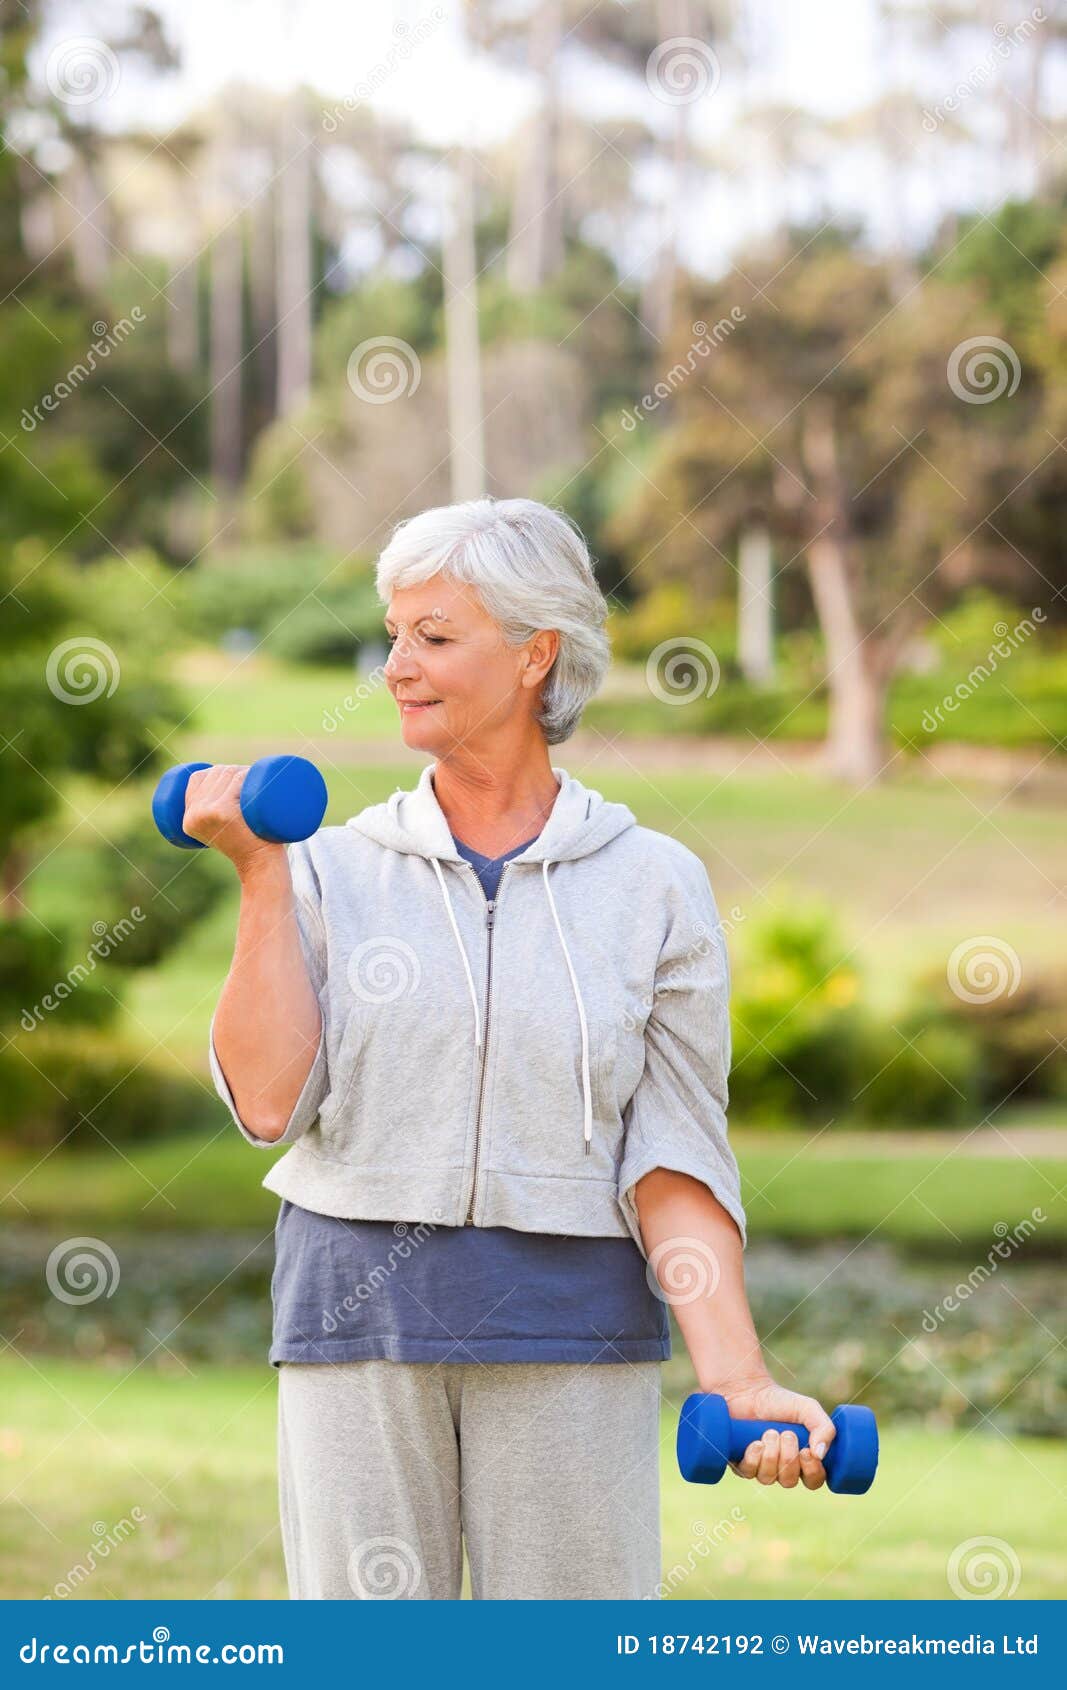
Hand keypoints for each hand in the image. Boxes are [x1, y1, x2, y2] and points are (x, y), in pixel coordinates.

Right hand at [181, 764, 282, 874]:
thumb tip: (221, 790)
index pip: (196, 779)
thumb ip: (214, 816)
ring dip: (244, 769)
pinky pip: (235, 782)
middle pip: (214, 774)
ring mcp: (207, 814)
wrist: (260, 864)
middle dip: (235, 769)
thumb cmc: (247, 845)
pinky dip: (246, 774)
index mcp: (188, 820)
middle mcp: (193, 816)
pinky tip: (255, 776)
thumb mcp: (221, 832)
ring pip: (226, 774)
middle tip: (253, 778)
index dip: (216, 771)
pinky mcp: (223, 812)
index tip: (236, 776)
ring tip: (258, 778)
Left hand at [714, 1374, 835, 1490]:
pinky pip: (748, 1472)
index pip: (813, 1481)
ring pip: (768, 1478)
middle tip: (786, 1434)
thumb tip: (820, 1455)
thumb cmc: (780, 1400)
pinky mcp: (740, 1463)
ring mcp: (759, 1467)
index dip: (812, 1471)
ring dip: (771, 1455)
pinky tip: (756, 1443)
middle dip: (789, 1457)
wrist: (748, 1389)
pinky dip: (754, 1458)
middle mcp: (781, 1468)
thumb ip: (824, 1428)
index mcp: (801, 1459)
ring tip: (769, 1433)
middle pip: (789, 1481)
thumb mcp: (808, 1409)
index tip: (806, 1451)